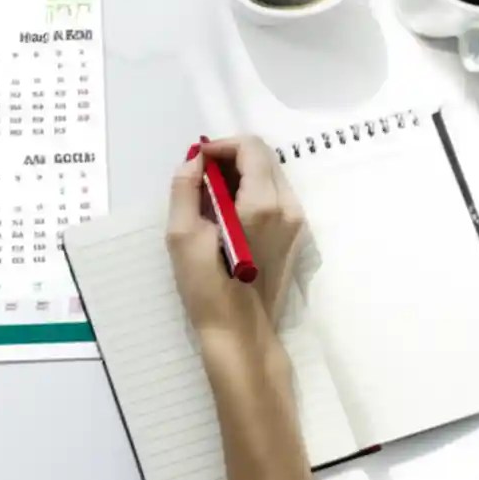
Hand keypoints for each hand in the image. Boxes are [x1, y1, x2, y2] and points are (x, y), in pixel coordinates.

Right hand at [166, 136, 306, 353]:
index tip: (197, 163)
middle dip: (230, 159)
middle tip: (200, 179)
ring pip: (270, 176)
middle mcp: (288, 207)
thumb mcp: (182, 236)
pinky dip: (251, 193)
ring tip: (210, 198)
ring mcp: (296, 222)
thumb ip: (184, 189)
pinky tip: (228, 215)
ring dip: (240, 175)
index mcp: (262, 204)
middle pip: (264, 158)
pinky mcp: (295, 235)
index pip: (250, 148)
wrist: (240, 333)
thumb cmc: (208, 288)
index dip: (220, 146)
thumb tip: (193, 162)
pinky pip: (275, 197)